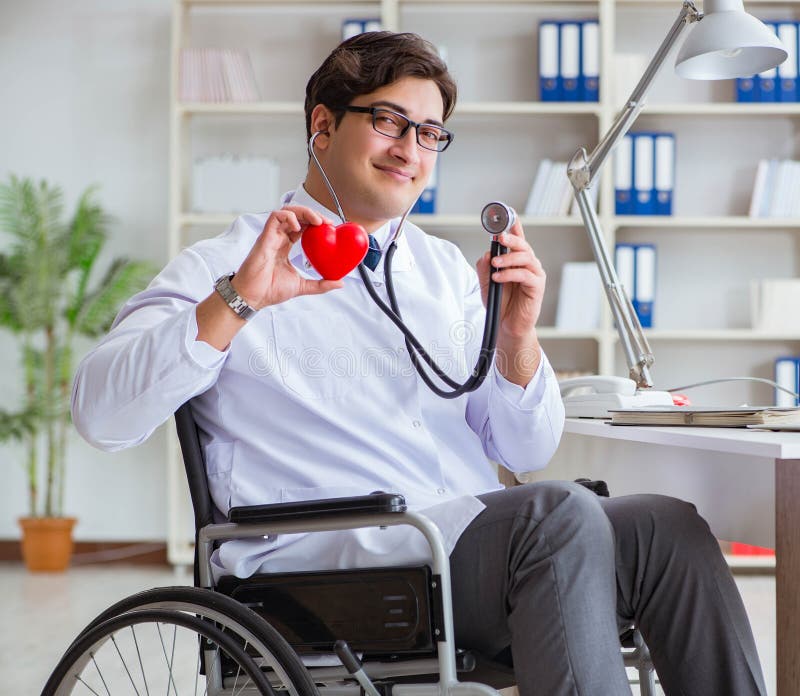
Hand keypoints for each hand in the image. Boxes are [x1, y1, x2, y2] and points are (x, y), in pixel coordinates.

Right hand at [232, 205, 342, 308]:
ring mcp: (271, 236)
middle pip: (296, 215)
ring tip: (317, 221)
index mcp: (285, 246)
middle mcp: (278, 238)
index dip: (316, 222)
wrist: (253, 297)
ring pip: (286, 211)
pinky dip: (288, 216)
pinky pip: (275, 217)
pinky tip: (299, 226)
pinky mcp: (264, 237)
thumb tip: (340, 283)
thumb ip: (321, 284)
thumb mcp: (302, 286)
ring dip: (303, 212)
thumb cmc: (270, 290)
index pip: (302, 226)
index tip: (330, 227)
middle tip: (327, 222)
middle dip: (313, 214)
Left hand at [476, 218, 545, 339]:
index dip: (514, 225)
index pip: (517, 238)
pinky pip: (526, 275)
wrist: (507, 326)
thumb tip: (486, 253)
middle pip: (523, 245)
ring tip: (494, 265)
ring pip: (526, 257)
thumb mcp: (486, 283)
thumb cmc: (500, 303)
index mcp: (516, 260)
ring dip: (508, 259)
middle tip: (498, 238)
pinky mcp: (537, 287)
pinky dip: (511, 274)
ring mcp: (534, 275)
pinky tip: (499, 278)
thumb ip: (484, 267)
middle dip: (511, 239)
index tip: (506, 214)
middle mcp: (528, 264)